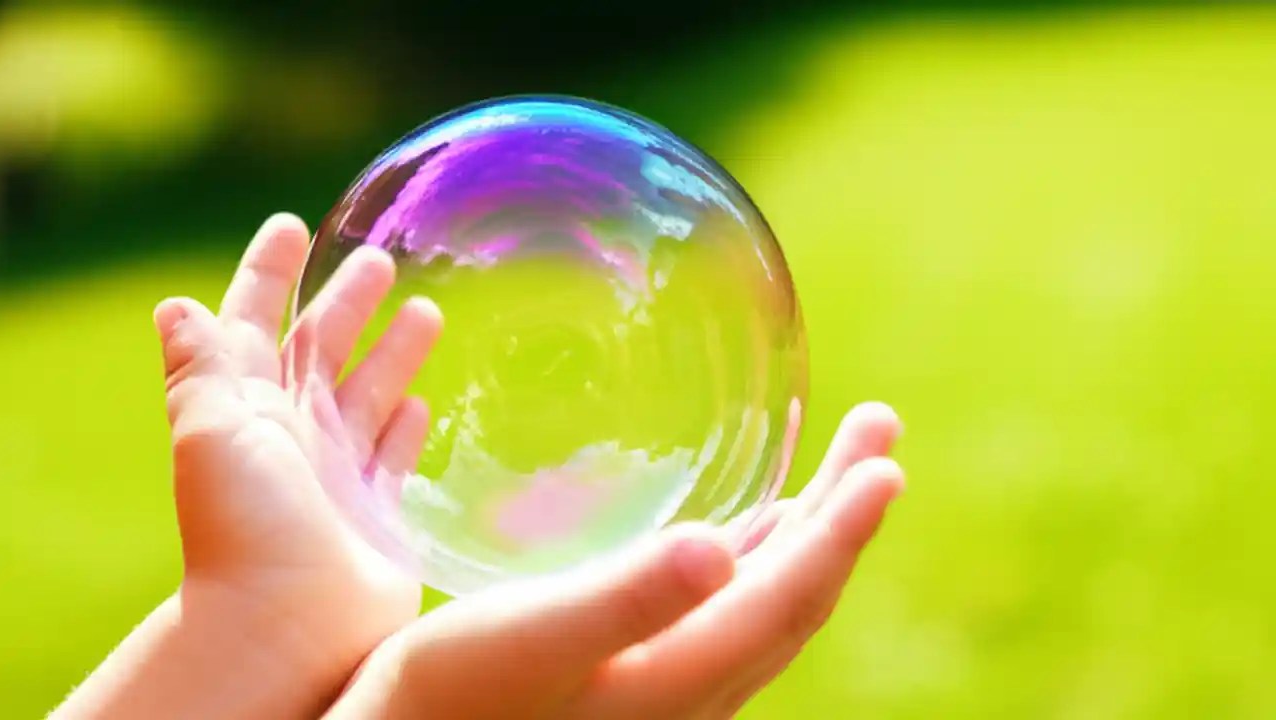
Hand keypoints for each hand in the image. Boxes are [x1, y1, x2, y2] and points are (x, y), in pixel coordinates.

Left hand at [163, 215, 438, 694]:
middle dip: (346, 303)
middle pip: (321, 351)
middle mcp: (291, 434)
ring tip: (427, 310)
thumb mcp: (213, 428)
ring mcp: (335, 474)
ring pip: (366, 396)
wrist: (290, 622)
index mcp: (247, 407)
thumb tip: (175, 306)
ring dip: (392, 353)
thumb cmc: (250, 521)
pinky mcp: (376, 513)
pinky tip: (422, 402)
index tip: (291, 225)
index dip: (267, 273)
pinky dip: (404, 427)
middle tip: (381, 260)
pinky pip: (391, 457)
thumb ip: (203, 366)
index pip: (254, 322)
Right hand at [326, 403, 903, 719]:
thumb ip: (626, 598)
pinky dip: (758, 558)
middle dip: (844, 514)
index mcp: (679, 680)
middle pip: (794, 598)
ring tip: (846, 467)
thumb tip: (723, 548)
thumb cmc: (451, 692)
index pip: (788, 601)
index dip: (843, 532)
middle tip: (879, 431)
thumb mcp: (530, 638)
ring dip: (812, 531)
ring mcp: (671, 691)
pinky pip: (728, 613)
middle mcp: (694, 694)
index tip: (886, 461)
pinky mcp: (641, 679)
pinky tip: (753, 529)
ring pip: (767, 605)